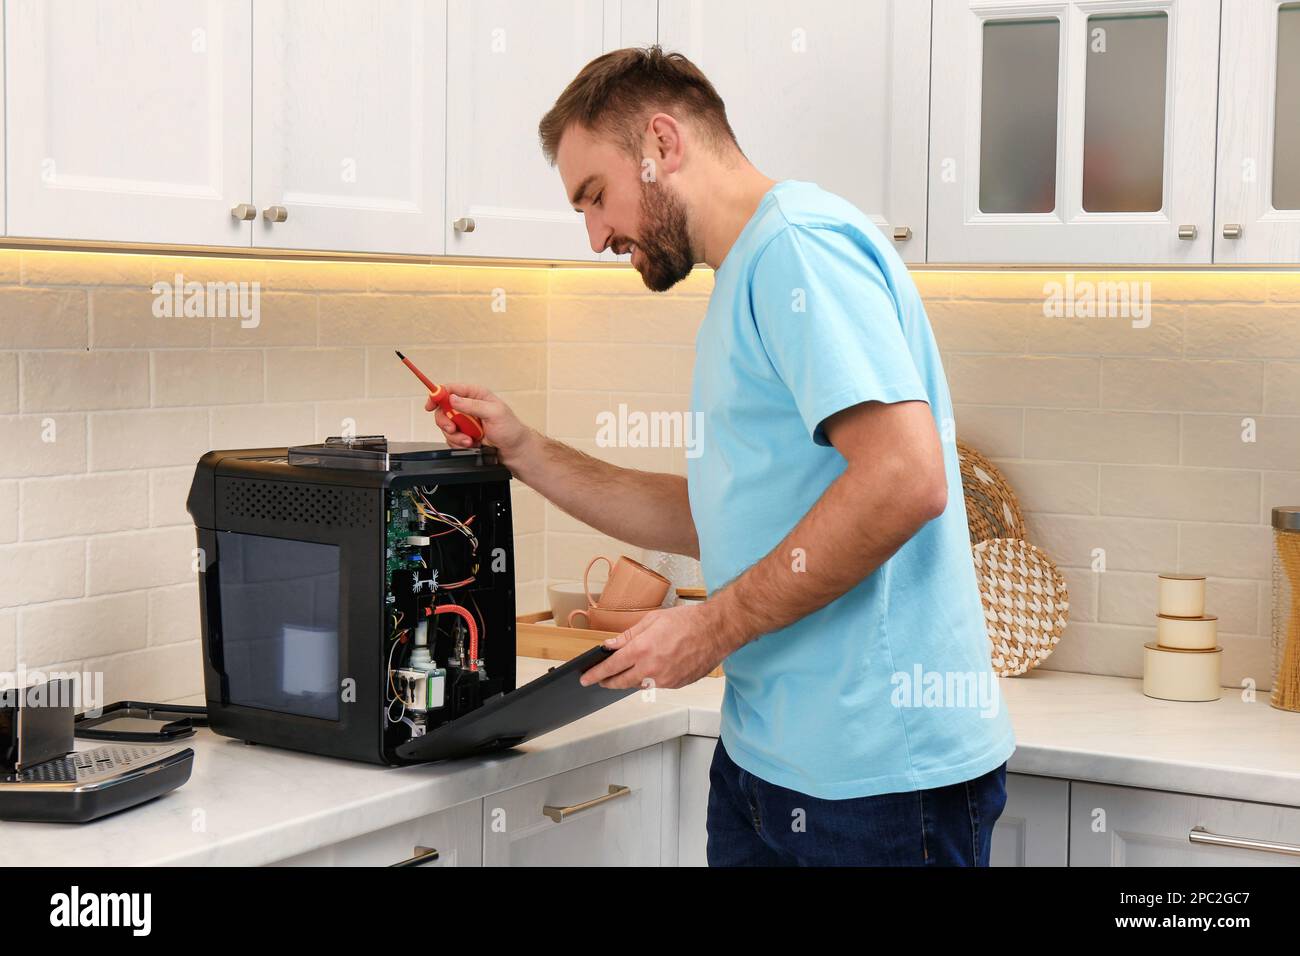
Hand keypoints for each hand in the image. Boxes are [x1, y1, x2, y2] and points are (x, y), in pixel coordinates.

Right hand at [424, 382, 533, 463]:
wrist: (514, 451)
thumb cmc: (510, 429)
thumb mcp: (494, 413)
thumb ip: (473, 405)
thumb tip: (453, 399)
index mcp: (476, 394)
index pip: (451, 389)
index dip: (437, 395)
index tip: (431, 405)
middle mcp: (469, 406)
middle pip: (443, 409)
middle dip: (446, 421)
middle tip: (452, 429)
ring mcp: (465, 421)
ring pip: (446, 426)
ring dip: (455, 436)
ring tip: (470, 440)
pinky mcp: (464, 434)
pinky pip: (451, 438)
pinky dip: (458, 443)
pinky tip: (471, 444)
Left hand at [578, 602, 735, 690]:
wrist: (716, 631)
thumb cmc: (687, 621)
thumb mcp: (652, 620)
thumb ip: (628, 636)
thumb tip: (610, 645)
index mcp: (642, 649)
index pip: (611, 667)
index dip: (596, 674)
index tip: (586, 678)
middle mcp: (651, 668)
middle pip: (621, 682)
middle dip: (607, 682)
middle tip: (600, 681)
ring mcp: (665, 679)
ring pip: (639, 684)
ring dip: (630, 679)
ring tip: (625, 672)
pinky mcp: (676, 684)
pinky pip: (657, 684)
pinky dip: (650, 678)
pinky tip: (652, 668)